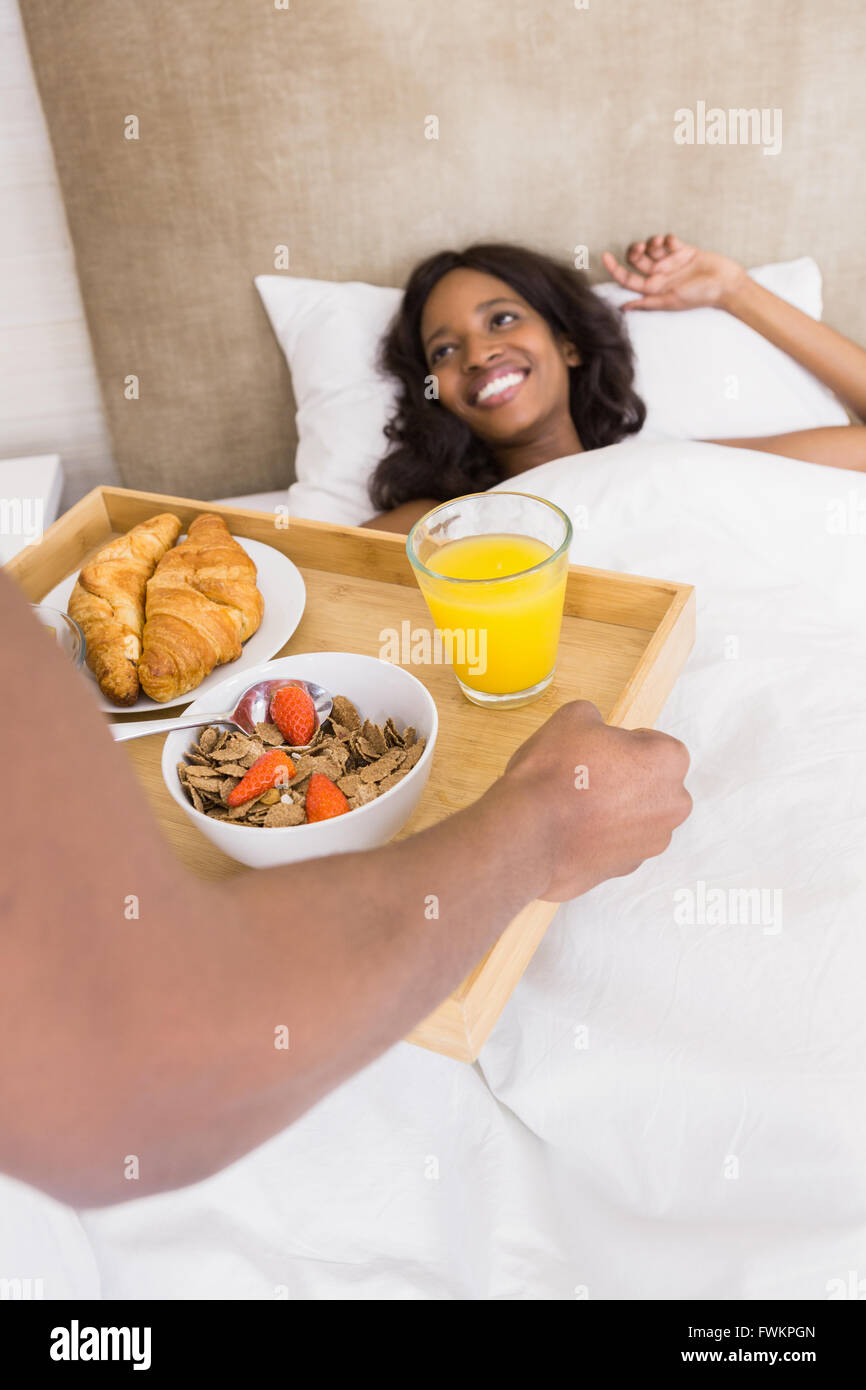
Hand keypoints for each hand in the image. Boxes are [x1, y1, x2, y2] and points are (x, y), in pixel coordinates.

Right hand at [502, 700, 691, 901]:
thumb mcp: (573, 717)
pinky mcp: (625, 869)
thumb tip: (592, 728)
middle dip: (625, 779)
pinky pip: (617, 845)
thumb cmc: (554, 772)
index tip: (598, 749)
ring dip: (614, 810)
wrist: (527, 832)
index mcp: (669, 761)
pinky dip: (600, 838)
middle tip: (586, 775)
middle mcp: (672, 805)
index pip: (653, 743)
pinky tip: (572, 829)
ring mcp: (651, 843)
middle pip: (651, 784)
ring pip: (635, 817)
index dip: (622, 743)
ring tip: (575, 804)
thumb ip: (595, 718)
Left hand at [601, 233, 745, 311]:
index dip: (614, 268)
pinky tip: (676, 245)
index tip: (604, 255)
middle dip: (634, 251)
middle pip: (637, 259)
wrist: (725, 283)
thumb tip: (622, 308)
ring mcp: (671, 262)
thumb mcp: (670, 301)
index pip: (627, 278)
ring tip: (661, 244)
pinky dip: (668, 239)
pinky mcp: (683, 250)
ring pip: (651, 247)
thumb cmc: (700, 295)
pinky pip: (668, 240)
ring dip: (652, 242)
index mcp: (653, 288)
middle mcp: (660, 275)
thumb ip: (647, 303)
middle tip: (641, 249)